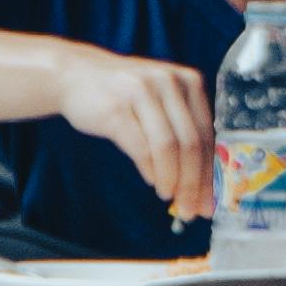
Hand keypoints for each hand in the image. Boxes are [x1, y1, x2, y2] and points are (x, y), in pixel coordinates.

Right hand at [55, 49, 215, 231]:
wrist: (75, 75)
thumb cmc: (124, 95)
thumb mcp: (161, 101)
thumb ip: (183, 130)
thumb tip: (202, 184)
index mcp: (189, 81)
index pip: (207, 135)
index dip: (210, 173)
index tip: (209, 202)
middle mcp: (169, 82)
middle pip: (191, 143)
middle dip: (194, 183)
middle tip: (191, 209)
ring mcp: (142, 92)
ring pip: (168, 147)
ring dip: (172, 179)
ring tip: (170, 197)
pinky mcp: (117, 108)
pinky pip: (141, 147)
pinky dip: (150, 170)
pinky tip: (154, 182)